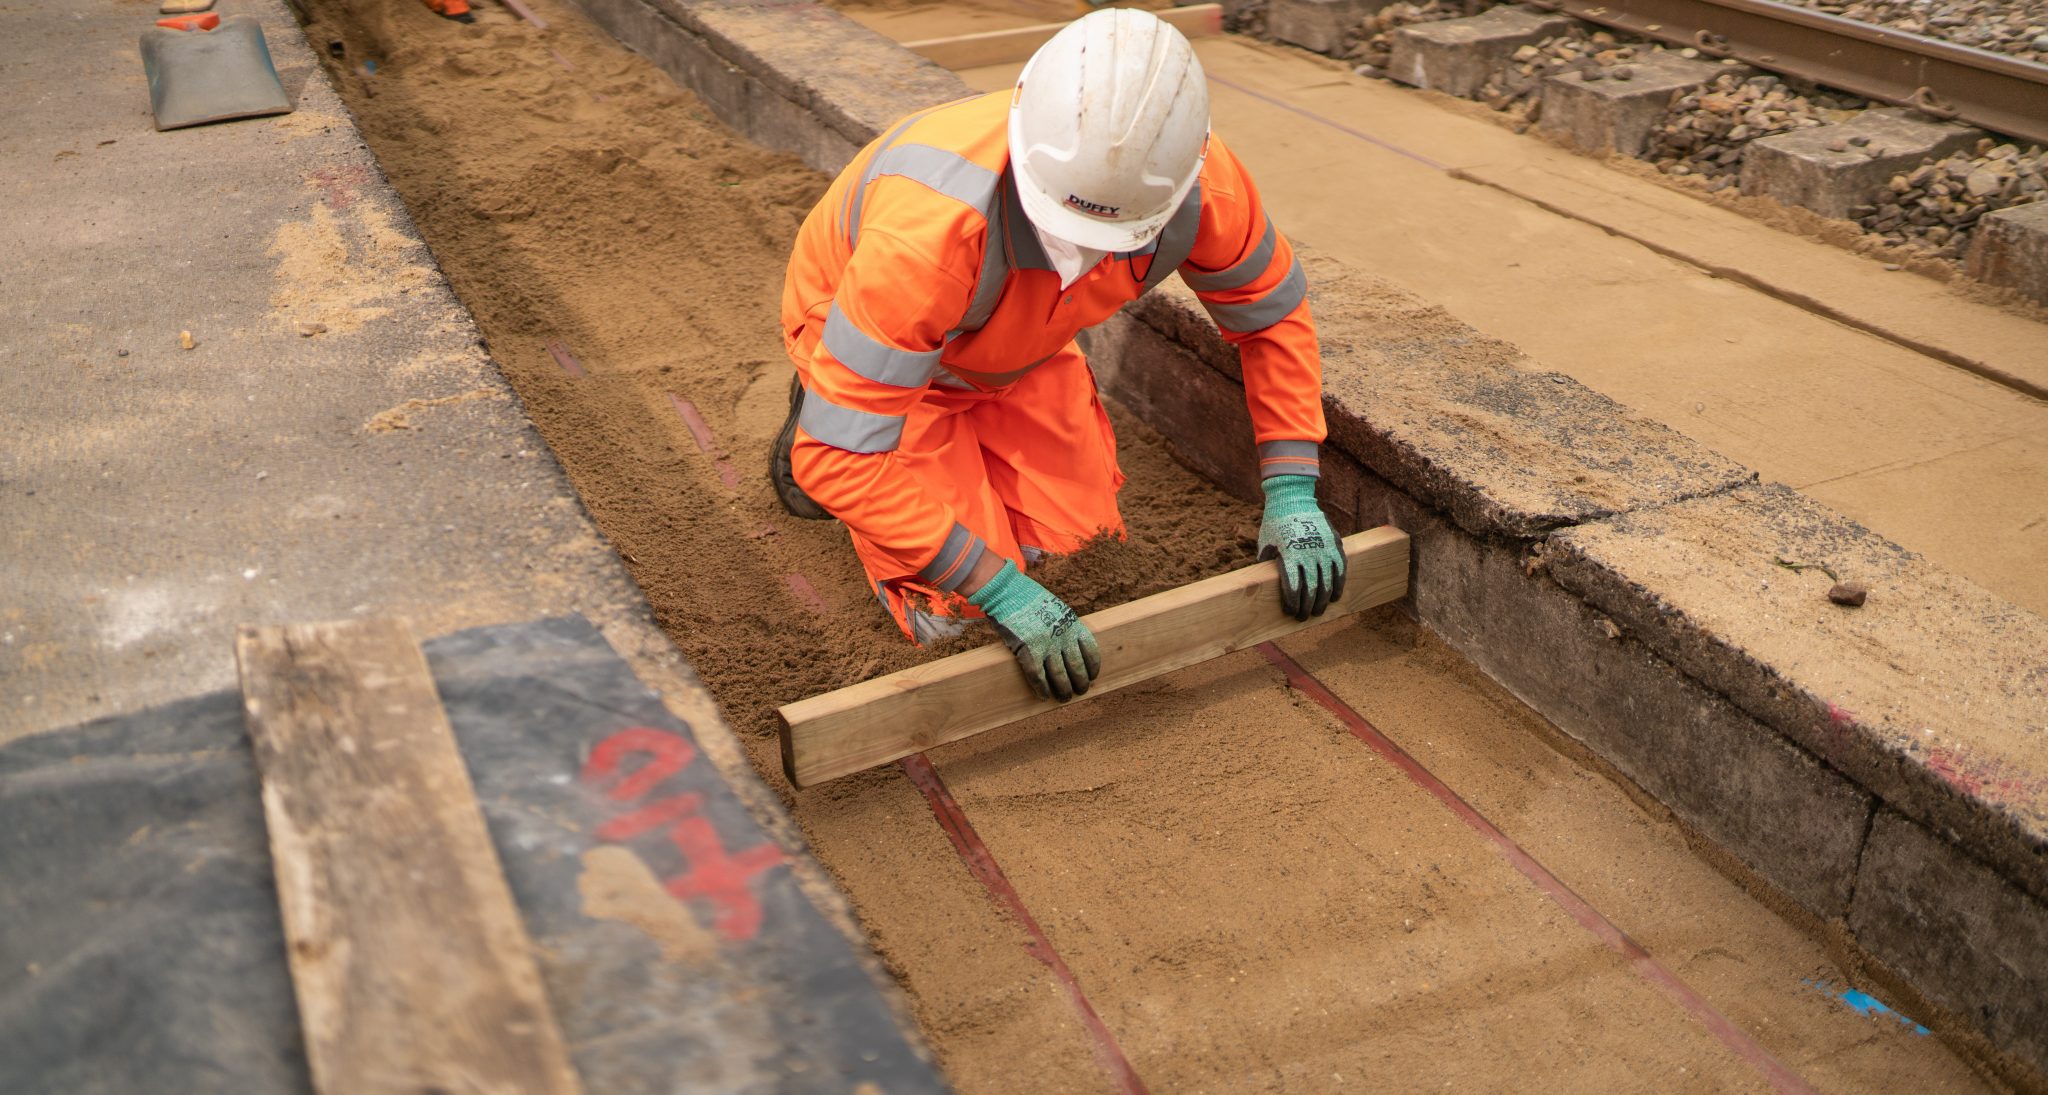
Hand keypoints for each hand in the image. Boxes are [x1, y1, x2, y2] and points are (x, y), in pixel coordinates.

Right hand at [967, 561, 1100, 700]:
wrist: (1007, 591)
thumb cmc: (1028, 599)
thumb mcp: (1054, 608)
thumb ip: (1062, 626)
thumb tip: (1066, 647)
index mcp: (1072, 623)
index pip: (1090, 650)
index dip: (1092, 666)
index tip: (1092, 676)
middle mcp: (1062, 635)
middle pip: (1077, 666)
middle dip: (1080, 682)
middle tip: (1080, 691)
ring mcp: (1046, 644)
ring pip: (1060, 676)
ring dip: (1063, 690)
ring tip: (1064, 698)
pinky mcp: (1028, 650)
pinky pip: (1038, 677)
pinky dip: (1041, 689)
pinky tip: (1043, 696)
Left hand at [1258, 475, 1344, 620]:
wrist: (1293, 499)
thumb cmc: (1274, 525)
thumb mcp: (1265, 545)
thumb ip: (1268, 566)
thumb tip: (1265, 588)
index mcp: (1289, 554)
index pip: (1293, 587)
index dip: (1293, 604)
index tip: (1291, 613)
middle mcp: (1308, 552)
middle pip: (1311, 589)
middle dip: (1307, 607)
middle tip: (1304, 617)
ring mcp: (1324, 548)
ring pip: (1327, 582)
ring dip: (1323, 600)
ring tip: (1318, 611)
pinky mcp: (1335, 543)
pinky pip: (1340, 569)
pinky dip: (1338, 584)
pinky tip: (1335, 596)